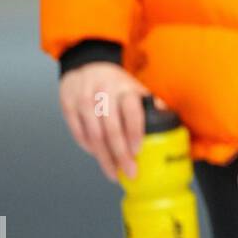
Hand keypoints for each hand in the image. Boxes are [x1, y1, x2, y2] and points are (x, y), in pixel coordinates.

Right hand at [58, 62, 164, 182]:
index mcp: (125, 88)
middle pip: (110, 128)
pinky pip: (78, 133)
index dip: (134, 132)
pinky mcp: (68, 105)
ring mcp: (84, 98)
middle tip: (129, 172)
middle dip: (120, 154)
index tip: (137, 151)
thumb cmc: (116, 84)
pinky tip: (98, 155)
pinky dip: (88, 147)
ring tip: (113, 171)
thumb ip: (151, 104)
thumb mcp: (136, 88)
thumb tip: (169, 124)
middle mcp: (104, 92)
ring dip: (104, 157)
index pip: (131, 110)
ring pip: (93, 134)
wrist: (87, 66)